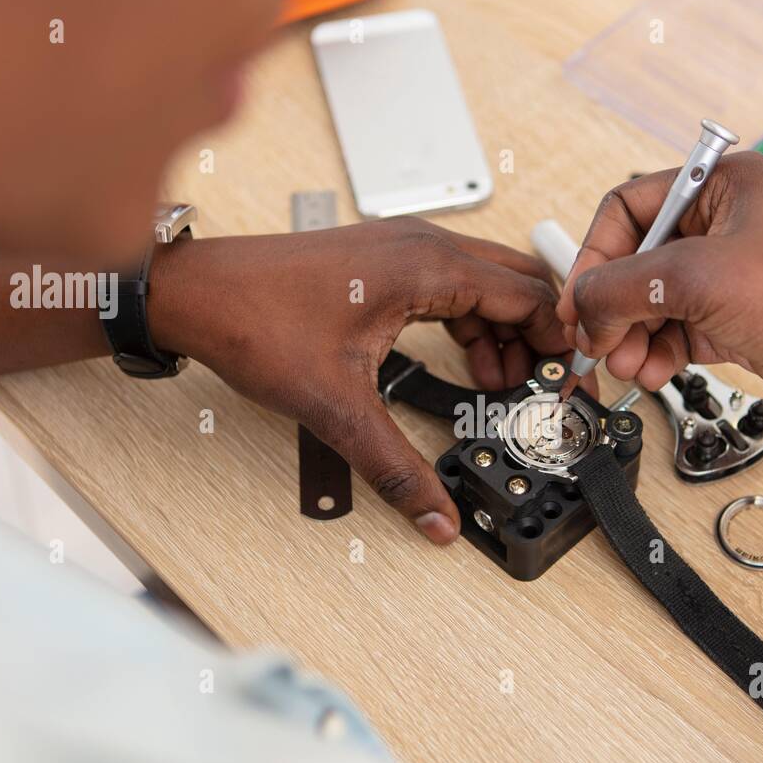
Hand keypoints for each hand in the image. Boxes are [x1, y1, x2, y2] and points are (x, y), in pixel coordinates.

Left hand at [151, 217, 574, 543]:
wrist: (194, 293)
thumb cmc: (254, 322)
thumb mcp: (337, 406)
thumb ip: (395, 468)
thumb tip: (434, 516)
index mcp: (426, 267)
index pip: (529, 296)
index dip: (558, 344)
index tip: (567, 383)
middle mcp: (421, 245)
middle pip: (517, 281)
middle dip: (538, 337)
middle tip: (544, 387)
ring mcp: (401, 247)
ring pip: (486, 281)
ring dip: (504, 331)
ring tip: (501, 385)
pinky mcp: (383, 260)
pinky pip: (453, 284)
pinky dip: (472, 321)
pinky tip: (465, 362)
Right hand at [556, 152, 762, 415]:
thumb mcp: (697, 280)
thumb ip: (624, 288)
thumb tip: (583, 303)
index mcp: (723, 184)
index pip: (629, 207)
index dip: (596, 255)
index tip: (580, 300)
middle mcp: (729, 223)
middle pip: (640, 260)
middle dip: (615, 306)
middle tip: (599, 340)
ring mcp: (736, 272)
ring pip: (658, 301)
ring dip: (634, 335)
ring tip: (628, 363)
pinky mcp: (743, 316)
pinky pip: (681, 330)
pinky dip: (661, 351)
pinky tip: (654, 371)